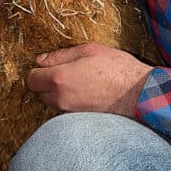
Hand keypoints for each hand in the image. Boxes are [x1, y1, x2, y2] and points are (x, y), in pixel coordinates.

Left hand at [28, 43, 151, 116]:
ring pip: (51, 102)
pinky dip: (69, 101)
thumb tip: (41, 60)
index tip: (48, 65)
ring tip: (77, 82)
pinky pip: (65, 109)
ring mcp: (69, 112)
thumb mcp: (89, 50)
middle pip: (38, 93)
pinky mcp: (79, 119)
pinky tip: (85, 92)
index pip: (31, 79)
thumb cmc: (117, 68)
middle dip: (45, 82)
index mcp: (59, 78)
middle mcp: (60, 98)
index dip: (38, 70)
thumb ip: (61, 55)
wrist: (139, 93)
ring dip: (57, 93)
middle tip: (64, 71)